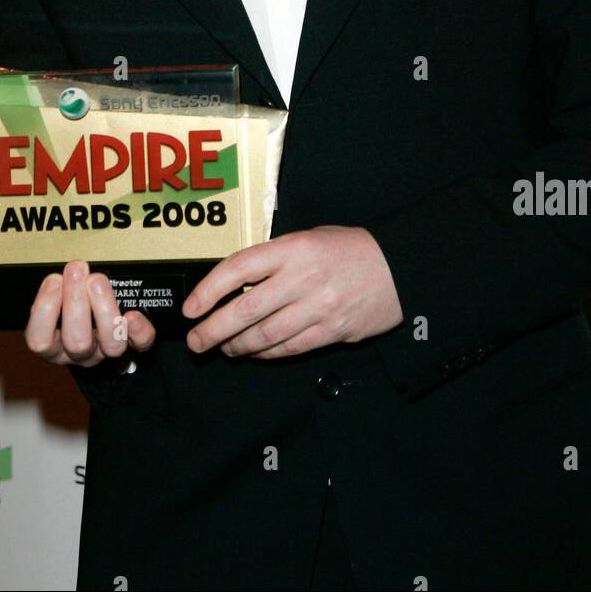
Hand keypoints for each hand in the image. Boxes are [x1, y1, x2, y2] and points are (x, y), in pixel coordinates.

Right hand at [24, 260, 155, 366]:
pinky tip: (133, 315)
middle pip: (76, 342)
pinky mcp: (135, 347)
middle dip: (75, 303)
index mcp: (54, 345)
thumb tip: (68, 267)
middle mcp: (80, 353)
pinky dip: (139, 331)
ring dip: (104, 309)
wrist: (106, 314)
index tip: (53, 279)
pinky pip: (140, 344)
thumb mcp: (60, 294)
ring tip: (98, 280)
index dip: (45, 312)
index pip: (40, 341)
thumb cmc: (76, 300)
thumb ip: (60, 286)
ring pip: (109, 344)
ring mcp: (108, 352)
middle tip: (76, 270)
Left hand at [181, 226, 403, 359]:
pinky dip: (266, 353)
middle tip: (196, 341)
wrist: (399, 268)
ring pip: (264, 336)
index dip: (208, 290)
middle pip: (245, 311)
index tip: (191, 307)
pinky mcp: (331, 332)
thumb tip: (235, 283)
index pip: (238, 269)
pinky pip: (288, 348)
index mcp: (293, 249)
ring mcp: (317, 309)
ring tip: (223, 348)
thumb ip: (275, 258)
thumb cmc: (351, 249)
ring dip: (237, 346)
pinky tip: (255, 352)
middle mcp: (302, 279)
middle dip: (213, 330)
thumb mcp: (310, 238)